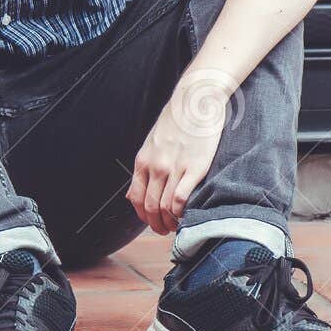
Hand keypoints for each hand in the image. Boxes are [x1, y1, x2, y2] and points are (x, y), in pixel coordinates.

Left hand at [126, 84, 229, 234]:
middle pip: (149, 207)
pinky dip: (181, 213)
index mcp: (143, 161)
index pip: (135, 198)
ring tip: (178, 226)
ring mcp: (173, 167)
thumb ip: (145, 166)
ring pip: (164, 207)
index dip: (143, 216)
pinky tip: (187, 215)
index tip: (153, 222)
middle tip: (166, 230)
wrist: (195, 100)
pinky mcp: (194, 167)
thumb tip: (134, 193)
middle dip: (156, 225)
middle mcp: (155, 166)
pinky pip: (180, 199)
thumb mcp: (152, 143)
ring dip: (170, 223)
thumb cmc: (177, 121)